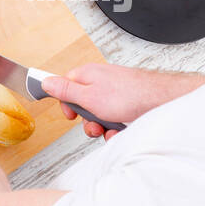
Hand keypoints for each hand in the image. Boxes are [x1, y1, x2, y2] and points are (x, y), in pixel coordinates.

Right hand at [39, 62, 160, 140]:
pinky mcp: (124, 105)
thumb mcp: (88, 96)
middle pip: (82, 105)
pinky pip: (112, 119)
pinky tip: (121, 130)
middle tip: (94, 125)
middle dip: (87, 121)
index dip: (66, 104)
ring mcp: (113, 94)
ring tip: (110, 129)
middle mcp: (100, 82)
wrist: (159, 100)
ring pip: (98, 116)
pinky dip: (115, 128)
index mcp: (87, 75)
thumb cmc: (128, 94)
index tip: (70, 115)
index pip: (65, 86)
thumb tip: (45, 82)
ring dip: (102, 127)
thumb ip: (65, 90)